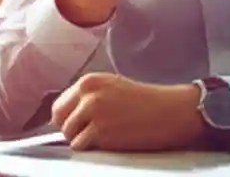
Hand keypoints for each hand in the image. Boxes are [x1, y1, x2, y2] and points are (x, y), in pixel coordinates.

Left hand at [51, 73, 205, 151]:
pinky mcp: (100, 131)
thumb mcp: (112, 88)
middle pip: (59, 119)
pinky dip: (91, 148)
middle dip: (71, 128)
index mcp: (90, 81)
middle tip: (89, 133)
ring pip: (68, 135)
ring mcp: (93, 112)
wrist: (169, 111)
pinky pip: (80, 146)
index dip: (67, 118)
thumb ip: (89, 97)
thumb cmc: (146, 102)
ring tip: (104, 136)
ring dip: (82, 139)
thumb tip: (67, 116)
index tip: (76, 125)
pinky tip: (109, 141)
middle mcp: (88, 94)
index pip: (60, 104)